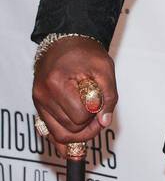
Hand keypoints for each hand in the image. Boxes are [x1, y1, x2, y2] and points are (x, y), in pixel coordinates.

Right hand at [32, 37, 117, 157]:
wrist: (66, 42)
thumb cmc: (85, 52)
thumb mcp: (105, 68)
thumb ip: (109, 96)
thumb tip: (104, 121)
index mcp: (57, 83)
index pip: (80, 116)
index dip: (95, 114)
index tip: (101, 104)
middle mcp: (43, 94)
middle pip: (70, 130)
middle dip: (88, 127)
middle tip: (99, 116)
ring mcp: (39, 102)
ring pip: (60, 135)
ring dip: (78, 133)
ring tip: (90, 120)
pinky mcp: (39, 106)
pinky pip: (49, 132)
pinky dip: (64, 136)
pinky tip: (76, 138)